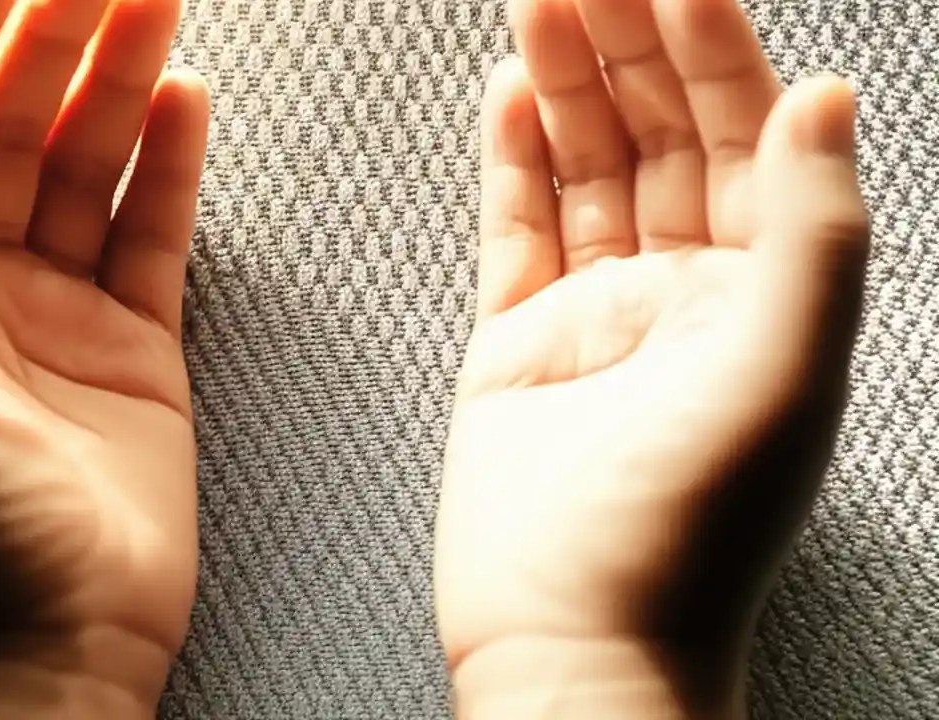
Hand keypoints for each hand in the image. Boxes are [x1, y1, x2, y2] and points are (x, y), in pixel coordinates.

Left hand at [0, 0, 207, 715]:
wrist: (53, 640)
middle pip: (13, 125)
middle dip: (56, 37)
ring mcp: (56, 308)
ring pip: (88, 166)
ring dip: (119, 83)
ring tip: (156, 8)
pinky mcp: (133, 345)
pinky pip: (151, 235)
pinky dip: (170, 168)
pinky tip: (186, 104)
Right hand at [435, 0, 867, 716]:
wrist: (573, 637)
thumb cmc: (685, 531)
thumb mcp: (782, 370)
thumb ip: (811, 229)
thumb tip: (825, 94)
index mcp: (758, 291)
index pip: (739, 135)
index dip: (707, 43)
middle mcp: (682, 291)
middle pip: (656, 136)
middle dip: (624, 44)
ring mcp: (595, 313)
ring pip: (584, 170)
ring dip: (565, 85)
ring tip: (540, 5)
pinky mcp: (516, 343)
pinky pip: (516, 231)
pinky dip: (512, 161)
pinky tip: (509, 97)